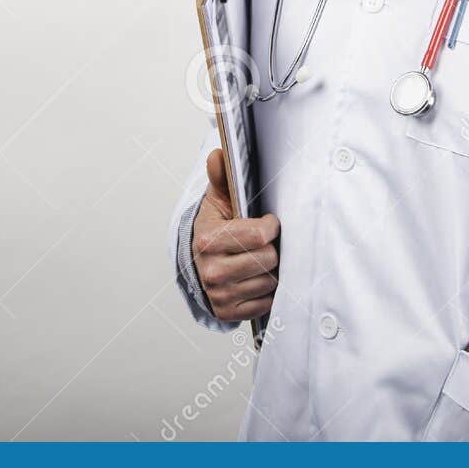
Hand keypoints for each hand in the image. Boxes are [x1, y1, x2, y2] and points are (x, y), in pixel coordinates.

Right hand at [192, 149, 279, 321]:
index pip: (260, 236)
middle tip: (264, 243)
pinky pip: (266, 302)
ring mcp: (220, 295)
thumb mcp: (217, 201)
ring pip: (270, 281)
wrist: (197, 262)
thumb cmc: (214, 229)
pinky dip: (265, 290)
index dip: (271, 227)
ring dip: (270, 269)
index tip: (268, 222)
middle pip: (269, 259)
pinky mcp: (228, 313)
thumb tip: (219, 154)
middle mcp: (212, 271)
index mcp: (208, 241)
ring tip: (259, 259)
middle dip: (272, 248)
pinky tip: (255, 277)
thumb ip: (221, 178)